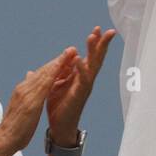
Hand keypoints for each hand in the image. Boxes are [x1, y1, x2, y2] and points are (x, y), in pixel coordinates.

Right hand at [0, 49, 77, 154]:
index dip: (52, 66)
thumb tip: (29, 81)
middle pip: (44, 71)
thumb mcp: (22, 108)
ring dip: (59, 62)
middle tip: (71, 49)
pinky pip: (45, 84)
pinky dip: (55, 74)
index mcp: (23, 90)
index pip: (40, 75)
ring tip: (71, 53)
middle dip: (58, 60)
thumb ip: (26, 95)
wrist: (5, 139)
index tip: (64, 59)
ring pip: (45, 74)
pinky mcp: (31, 101)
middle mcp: (24, 88)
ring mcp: (27, 93)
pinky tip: (63, 68)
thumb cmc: (14, 127)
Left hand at [46, 26, 116, 143]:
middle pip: (96, 58)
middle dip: (102, 44)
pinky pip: (82, 80)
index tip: (97, 29)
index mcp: (80, 75)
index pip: (89, 56)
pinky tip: (79, 59)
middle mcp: (85, 79)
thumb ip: (55, 74)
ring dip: (94, 51)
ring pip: (93, 66)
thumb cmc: (59, 106)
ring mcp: (84, 87)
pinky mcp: (79, 95)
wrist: (59, 126)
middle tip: (109, 30)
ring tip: (94, 37)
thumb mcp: (54, 85)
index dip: (94, 43)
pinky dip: (81, 69)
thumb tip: (47, 66)